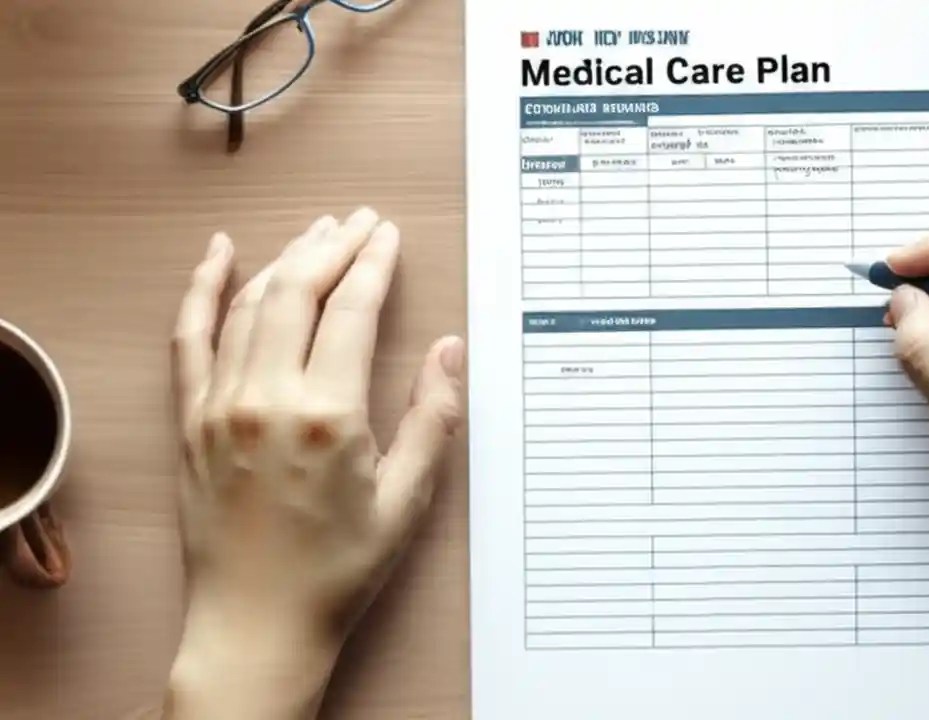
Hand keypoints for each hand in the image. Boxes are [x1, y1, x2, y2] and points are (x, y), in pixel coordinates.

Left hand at [164, 209, 464, 718]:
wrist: (256, 624)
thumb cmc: (337, 571)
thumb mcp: (406, 501)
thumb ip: (432, 418)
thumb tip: (449, 350)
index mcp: (327, 414)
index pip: (351, 310)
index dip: (373, 263)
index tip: (388, 235)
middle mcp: (267, 397)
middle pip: (298, 291)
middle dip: (333, 246)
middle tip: (360, 221)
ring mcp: (220, 405)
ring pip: (250, 304)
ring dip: (285, 258)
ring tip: (316, 232)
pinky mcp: (190, 420)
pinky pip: (189, 338)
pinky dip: (201, 289)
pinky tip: (218, 254)